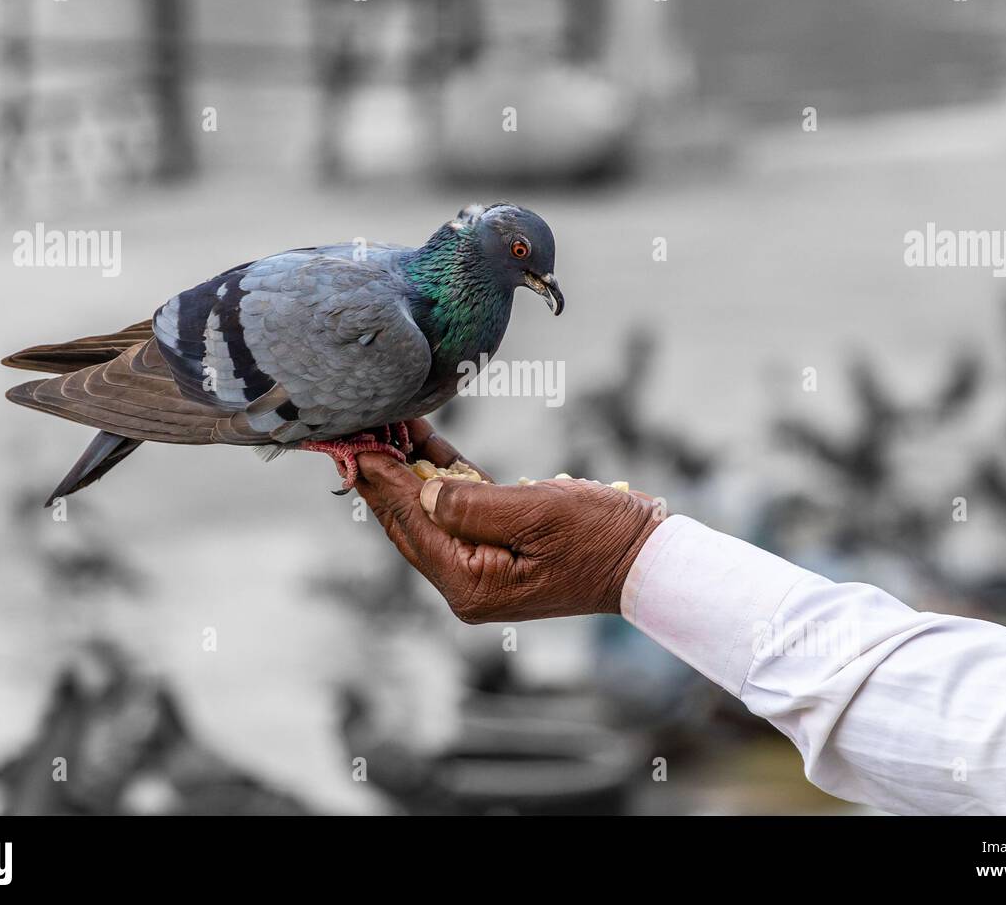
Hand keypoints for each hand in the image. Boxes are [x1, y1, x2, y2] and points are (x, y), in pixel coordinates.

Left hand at [354, 419, 663, 621]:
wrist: (650, 561)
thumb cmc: (604, 537)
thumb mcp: (539, 514)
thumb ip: (474, 504)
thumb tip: (423, 488)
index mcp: (470, 583)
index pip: (412, 522)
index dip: (382, 478)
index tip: (355, 439)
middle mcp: (466, 583)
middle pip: (410, 520)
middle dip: (384, 472)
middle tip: (357, 425)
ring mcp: (480, 569)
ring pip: (429, 512)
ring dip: (409, 467)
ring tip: (385, 422)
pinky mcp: (497, 550)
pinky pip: (457, 509)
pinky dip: (441, 474)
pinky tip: (423, 440)